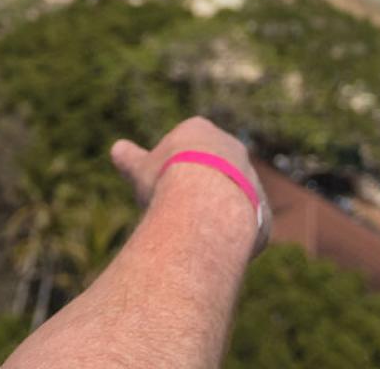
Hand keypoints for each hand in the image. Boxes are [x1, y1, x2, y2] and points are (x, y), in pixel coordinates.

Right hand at [110, 116, 269, 255]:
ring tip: (192, 235)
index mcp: (200, 131)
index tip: (159, 184)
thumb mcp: (142, 169)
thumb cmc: (168, 181)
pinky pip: (245, 226)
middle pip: (212, 169)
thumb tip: (117, 148)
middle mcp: (232, 148)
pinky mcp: (263, 213)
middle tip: (175, 211)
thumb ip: (132, 159)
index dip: (169, 165)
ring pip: (231, 198)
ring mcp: (252, 179)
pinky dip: (230, 237)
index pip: (186, 143)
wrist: (206, 205)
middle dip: (196, 187)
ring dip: (214, 215)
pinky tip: (213, 249)